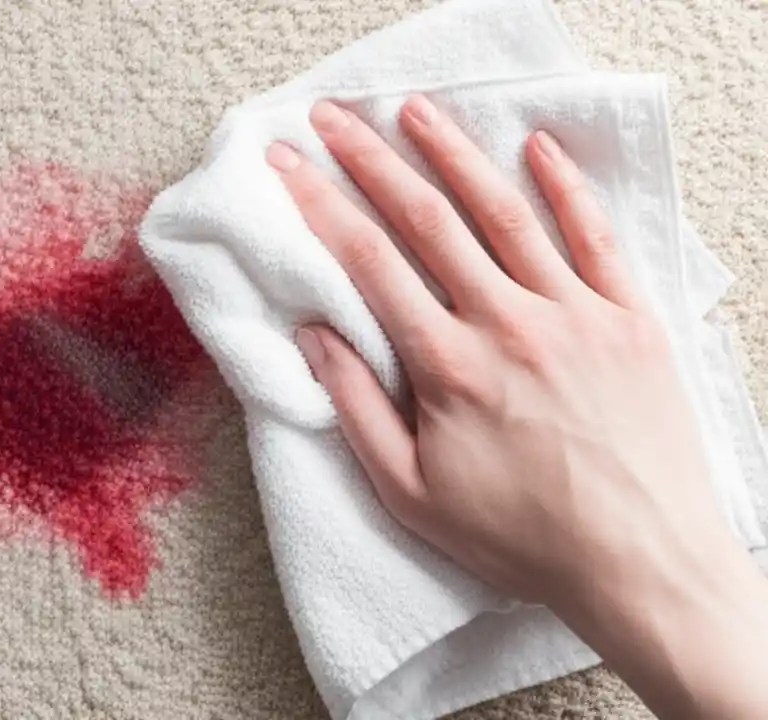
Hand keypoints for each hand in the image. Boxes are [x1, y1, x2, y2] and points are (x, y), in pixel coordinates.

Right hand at [270, 95, 767, 717]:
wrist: (641, 564)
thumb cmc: (520, 538)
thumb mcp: (412, 494)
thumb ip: (358, 410)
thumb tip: (314, 336)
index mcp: (449, 366)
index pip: (369, 263)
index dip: (320, 204)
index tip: (287, 163)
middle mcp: (508, 324)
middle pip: (429, 220)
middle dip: (371, 160)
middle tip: (333, 118)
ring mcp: (574, 314)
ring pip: (505, 213)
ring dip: (454, 154)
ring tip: (414, 111)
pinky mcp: (630, 319)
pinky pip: (595, 236)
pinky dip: (566, 187)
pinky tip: (538, 146)